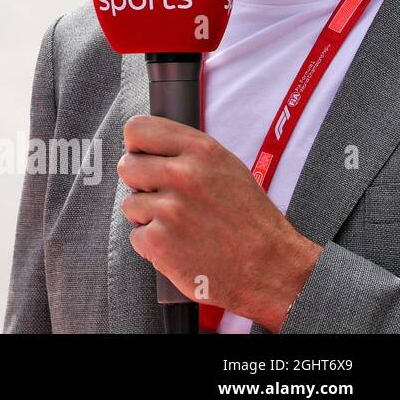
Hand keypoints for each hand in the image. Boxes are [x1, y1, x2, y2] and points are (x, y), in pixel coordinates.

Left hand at [118, 114, 322, 330]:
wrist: (273, 270)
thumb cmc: (250, 221)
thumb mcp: (227, 168)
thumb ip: (186, 152)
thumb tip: (143, 145)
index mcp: (201, 150)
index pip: (137, 129)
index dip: (136, 147)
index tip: (145, 159)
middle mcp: (182, 175)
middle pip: (126, 166)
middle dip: (141, 184)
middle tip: (168, 200)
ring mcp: (169, 208)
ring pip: (129, 203)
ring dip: (149, 218)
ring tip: (182, 228)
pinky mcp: (159, 241)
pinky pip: (136, 236)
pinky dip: (153, 246)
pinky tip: (180, 247)